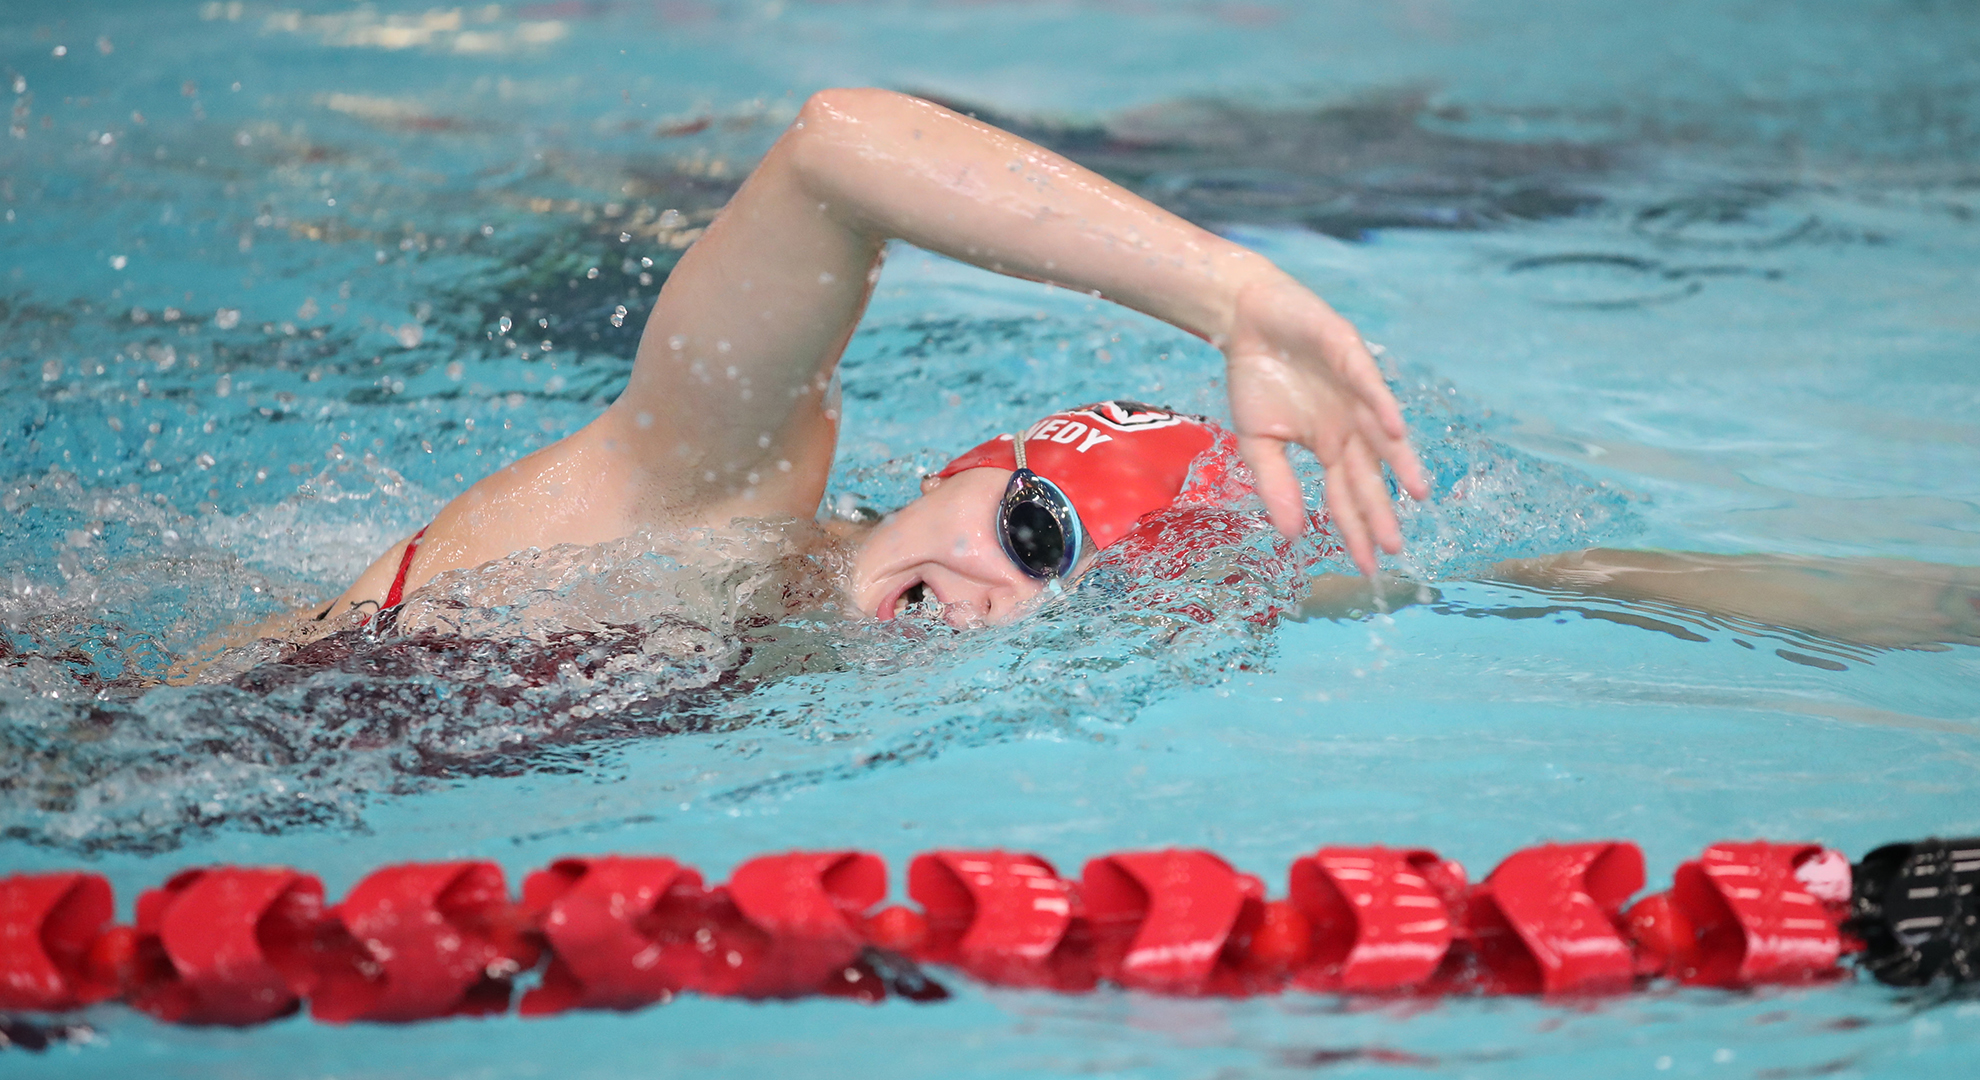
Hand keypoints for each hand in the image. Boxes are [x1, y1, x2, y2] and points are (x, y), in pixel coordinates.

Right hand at [1220, 274, 1428, 575]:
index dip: (1356, 530)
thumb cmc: (1256, 379)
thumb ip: (1276, 485)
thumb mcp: (1258, 441)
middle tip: (1395, 547)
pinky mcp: (1350, 356)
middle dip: (1381, 510)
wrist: (1246, 320)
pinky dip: (1382, 406)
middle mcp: (1349, 425)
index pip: (1346, 496)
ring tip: (1416, 493)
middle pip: (1369, 474)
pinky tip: (1394, 429)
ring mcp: (1354, 393)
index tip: (1367, 567)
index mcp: (1329, 446)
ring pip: (1382, 434)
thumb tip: (1292, 535)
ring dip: (1401, 462)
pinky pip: (1369, 385)